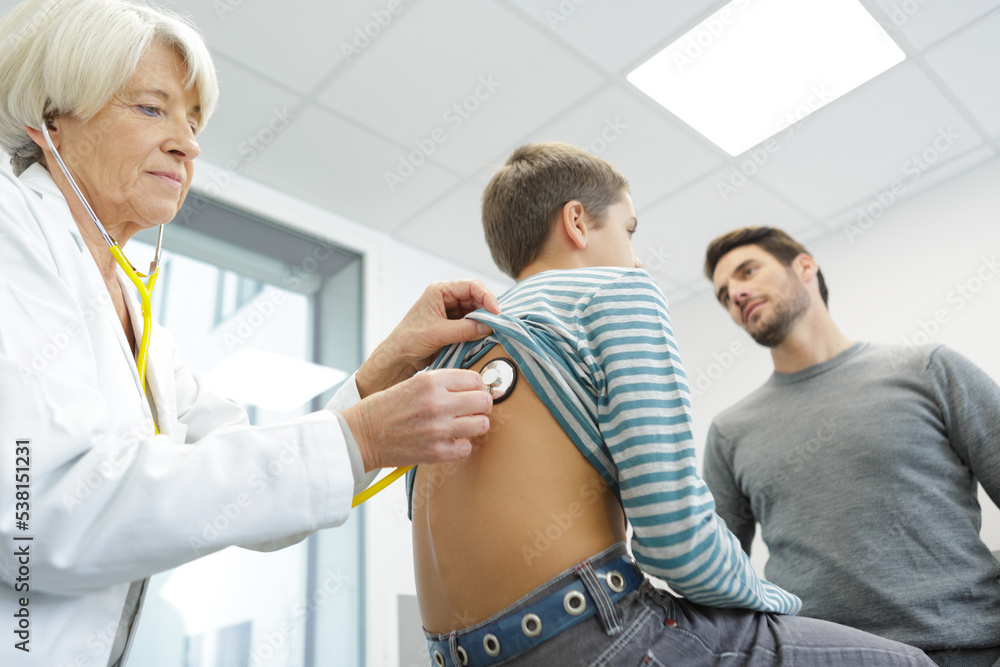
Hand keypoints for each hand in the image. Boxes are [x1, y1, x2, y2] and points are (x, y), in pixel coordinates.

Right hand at [341, 369, 491, 470]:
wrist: (361, 436)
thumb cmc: (383, 408)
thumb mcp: (412, 383)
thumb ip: (441, 383)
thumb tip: (471, 386)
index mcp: (430, 381)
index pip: (474, 379)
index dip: (476, 386)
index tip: (472, 391)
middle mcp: (437, 403)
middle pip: (484, 401)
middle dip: (481, 404)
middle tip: (472, 408)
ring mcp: (438, 429)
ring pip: (481, 425)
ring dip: (475, 425)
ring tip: (463, 424)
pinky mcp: (436, 452)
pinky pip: (467, 448)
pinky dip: (461, 445)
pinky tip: (450, 440)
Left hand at [356, 280, 500, 396]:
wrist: (398, 357)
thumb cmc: (409, 339)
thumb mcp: (438, 333)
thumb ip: (465, 329)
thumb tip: (488, 327)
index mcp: (440, 291)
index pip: (471, 286)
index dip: (487, 297)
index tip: (496, 311)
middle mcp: (446, 298)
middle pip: (476, 298)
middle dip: (487, 309)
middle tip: (497, 323)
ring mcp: (450, 311)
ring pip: (476, 311)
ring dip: (484, 320)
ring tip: (491, 330)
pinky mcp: (453, 325)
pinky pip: (471, 323)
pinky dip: (479, 328)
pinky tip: (484, 334)